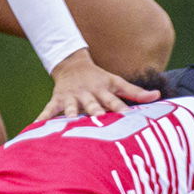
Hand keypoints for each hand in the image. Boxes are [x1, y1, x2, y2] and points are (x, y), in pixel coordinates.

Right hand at [36, 48, 159, 120]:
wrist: (72, 65)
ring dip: (70, 114)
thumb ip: (135, 92)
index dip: (122, 110)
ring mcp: (71, 97)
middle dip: (96, 113)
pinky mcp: (57, 99)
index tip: (131, 120)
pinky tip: (35, 127)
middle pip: (93, 106)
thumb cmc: (99, 79)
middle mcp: (88, 94)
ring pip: (71, 108)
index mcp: (104, 91)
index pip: (115, 102)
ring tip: (69, 122)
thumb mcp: (116, 82)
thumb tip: (158, 96)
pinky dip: (42, 119)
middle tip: (100, 121)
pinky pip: (49, 111)